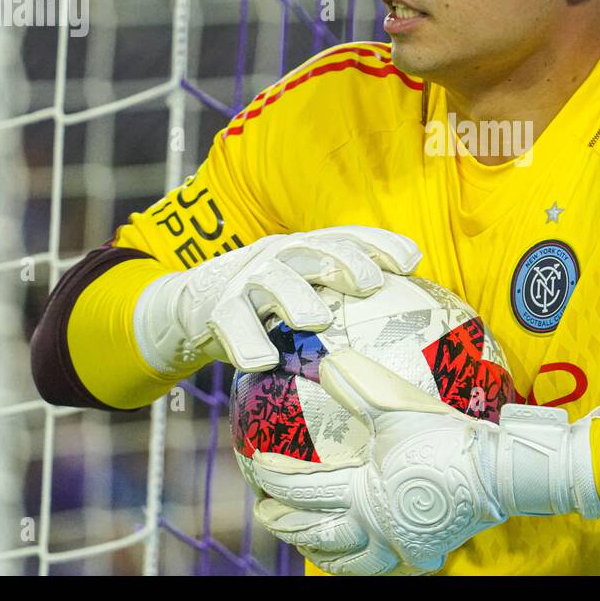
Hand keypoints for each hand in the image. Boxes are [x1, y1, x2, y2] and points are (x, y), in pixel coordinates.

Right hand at [133, 226, 420, 372]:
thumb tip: (407, 334)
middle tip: (370, 283)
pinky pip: (230, 323)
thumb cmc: (265, 312)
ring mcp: (246, 280)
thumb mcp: (303, 300)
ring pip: (273, 281)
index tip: (411, 261)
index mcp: (305, 252)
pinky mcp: (215, 309)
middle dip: (344, 262)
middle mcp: (278, 257)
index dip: (378, 243)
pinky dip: (245, 342)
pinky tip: (262, 362)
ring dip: (296, 297)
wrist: (188, 311)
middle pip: (314, 249)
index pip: (346, 238)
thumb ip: (342, 306)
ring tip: (317, 321)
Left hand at [247, 349, 599, 574]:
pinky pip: (383, 567)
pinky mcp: (423, 555)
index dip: (275, 480)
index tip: (255, 466)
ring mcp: (399, 547)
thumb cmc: (447, 438)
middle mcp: (374, 529)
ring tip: (304, 539)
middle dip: (284, 523)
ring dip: (319, 548)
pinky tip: (362, 554)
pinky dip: (362, 563)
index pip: (304, 490)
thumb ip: (358, 387)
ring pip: (346, 560)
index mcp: (362, 493)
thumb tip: (324, 363)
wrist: (498, 472)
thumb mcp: (397, 407)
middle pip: (315, 533)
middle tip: (264, 511)